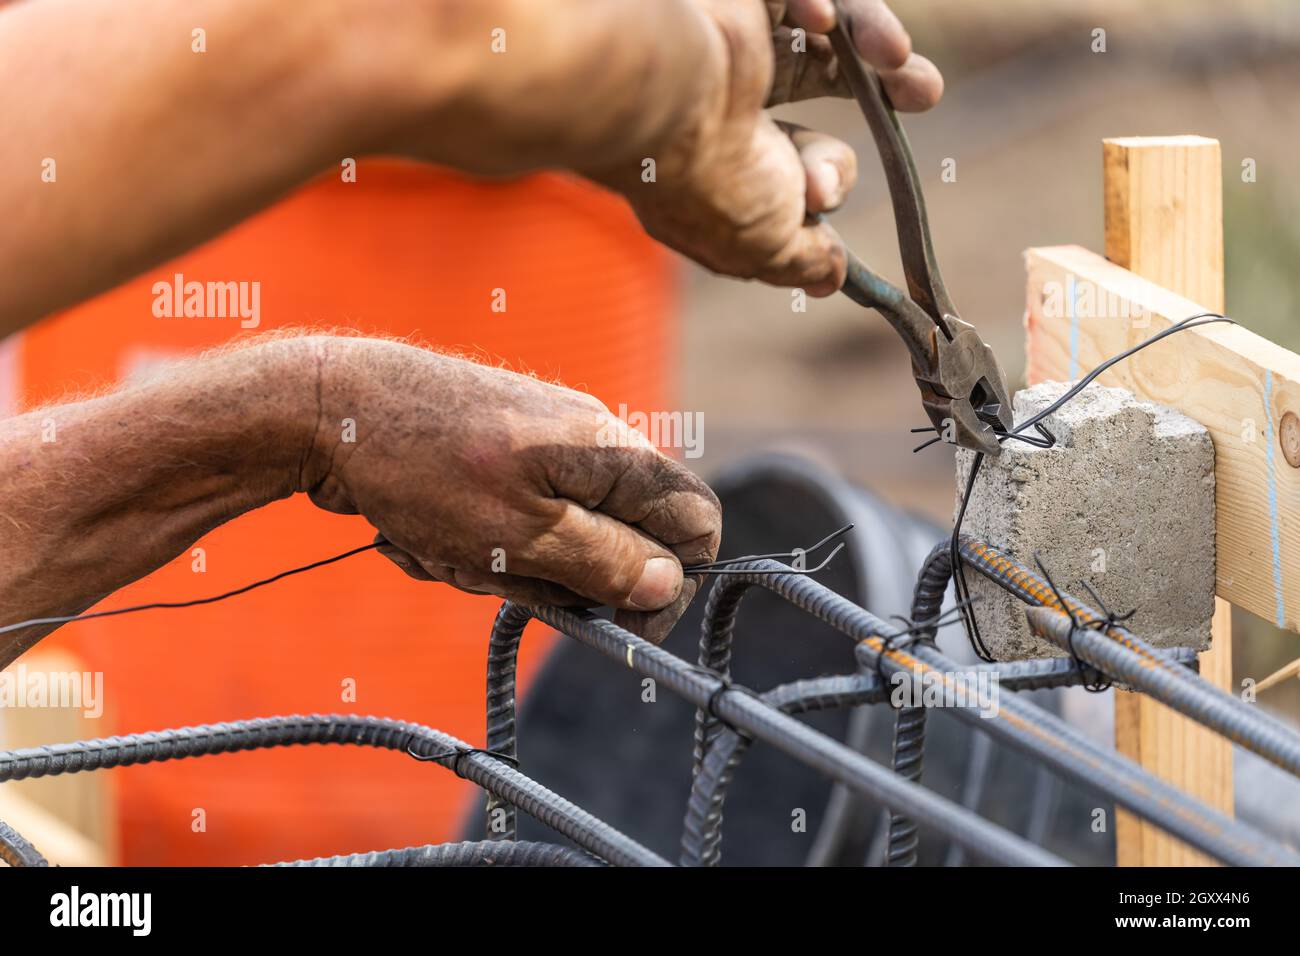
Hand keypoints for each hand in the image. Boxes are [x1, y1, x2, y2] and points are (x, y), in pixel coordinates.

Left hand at [302, 338, 721, 642]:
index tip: (618, 620)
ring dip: (498, 567)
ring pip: (553, 545)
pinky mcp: (494, 463)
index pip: (694, 522)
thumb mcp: (522, 536)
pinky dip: (467, 547)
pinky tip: (419, 532)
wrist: (325, 407)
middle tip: (497, 570)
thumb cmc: (425, 466)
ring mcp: (538, 451)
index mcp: (611, 452)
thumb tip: (671, 583)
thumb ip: (605, 563)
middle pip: (617, 543)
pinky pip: (505, 530)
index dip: (670, 582)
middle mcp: (586, 443)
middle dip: (557, 579)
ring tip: (443, 545)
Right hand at [591, 0, 941, 296]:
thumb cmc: (710, 182)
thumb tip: (829, 277)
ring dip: (878, 40)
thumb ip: (800, 257)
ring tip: (907, 57)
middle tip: (925, 94)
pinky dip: (830, 5)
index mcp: (722, 163)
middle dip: (879, 100)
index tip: (831, 196)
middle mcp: (728, 98)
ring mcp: (734, 43)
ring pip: (826, 31)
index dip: (821, 181)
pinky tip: (825, 21)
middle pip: (823, 84)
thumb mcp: (764, 244)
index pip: (786, 165)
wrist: (668, 102)